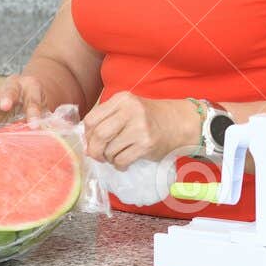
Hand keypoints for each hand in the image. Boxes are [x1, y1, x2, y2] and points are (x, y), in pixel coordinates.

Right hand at [0, 73, 49, 125]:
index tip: (34, 126)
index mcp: (32, 86)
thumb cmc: (37, 106)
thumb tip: (50, 134)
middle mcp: (14, 86)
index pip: (33, 100)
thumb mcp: (45, 111)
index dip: (34, 113)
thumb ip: (46, 120)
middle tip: (5, 106)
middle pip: (10, 91)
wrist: (27, 95)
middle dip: (7, 98)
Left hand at [82, 91, 198, 169]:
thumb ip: (106, 121)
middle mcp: (130, 111)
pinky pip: (121, 160)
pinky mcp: (146, 144)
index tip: (93, 141)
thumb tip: (86, 147)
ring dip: (108, 158)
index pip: (91, 119)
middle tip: (98, 155)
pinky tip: (124, 163)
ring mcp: (140, 128)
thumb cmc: (149, 117)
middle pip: (99, 135)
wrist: (179, 123)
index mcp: (122, 99)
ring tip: (115, 157)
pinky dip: (119, 165)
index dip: (88, 135)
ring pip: (109, 150)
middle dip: (94, 150)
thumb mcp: (128, 109)